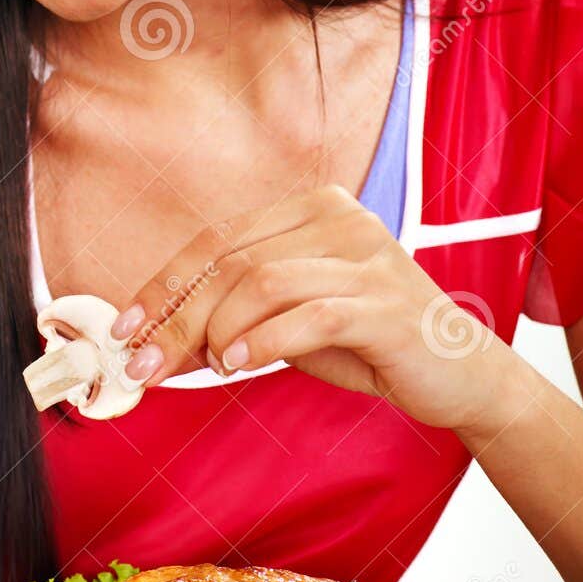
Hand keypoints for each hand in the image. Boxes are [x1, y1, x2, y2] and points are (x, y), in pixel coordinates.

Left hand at [111, 185, 514, 434]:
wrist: (458, 372)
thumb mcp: (288, 321)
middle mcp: (339, 219)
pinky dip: (263, 341)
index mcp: (310, 209)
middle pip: (230, 264)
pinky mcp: (387, 302)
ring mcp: (367, 256)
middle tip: (143, 366)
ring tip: (211, 368)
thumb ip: (231, 318)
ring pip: (261, 284)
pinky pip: (309, 314)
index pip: (215, 241)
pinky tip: (240, 365)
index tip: (124, 328)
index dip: (163, 285)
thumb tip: (154, 343)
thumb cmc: (366, 343)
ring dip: (218, 333)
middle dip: (176, 319)